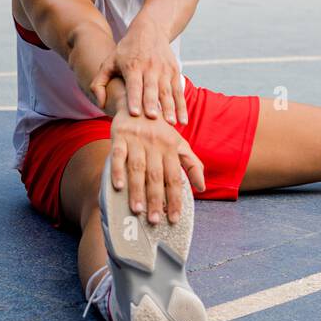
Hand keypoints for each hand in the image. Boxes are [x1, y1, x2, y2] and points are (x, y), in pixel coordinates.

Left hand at [90, 16, 187, 123]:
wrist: (150, 30)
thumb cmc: (126, 50)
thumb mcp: (109, 61)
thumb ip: (99, 82)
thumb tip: (100, 103)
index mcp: (132, 66)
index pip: (134, 84)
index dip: (134, 98)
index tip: (134, 113)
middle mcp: (150, 67)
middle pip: (152, 88)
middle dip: (152, 104)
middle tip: (153, 119)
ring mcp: (164, 70)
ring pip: (167, 91)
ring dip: (170, 108)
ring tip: (171, 123)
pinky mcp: (174, 71)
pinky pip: (178, 92)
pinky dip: (181, 106)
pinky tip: (183, 120)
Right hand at [110, 110, 204, 224]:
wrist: (138, 100)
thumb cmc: (160, 129)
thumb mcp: (178, 143)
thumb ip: (191, 164)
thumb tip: (202, 187)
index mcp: (171, 147)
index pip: (175, 177)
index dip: (175, 198)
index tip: (173, 218)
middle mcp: (155, 144)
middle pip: (156, 176)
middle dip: (156, 200)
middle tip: (154, 221)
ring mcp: (136, 139)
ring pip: (137, 168)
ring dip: (137, 190)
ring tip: (137, 210)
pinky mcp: (119, 135)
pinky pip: (118, 155)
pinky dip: (117, 170)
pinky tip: (118, 186)